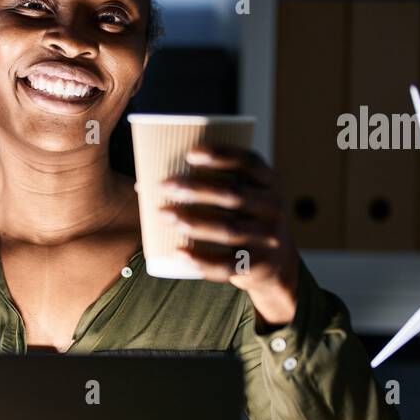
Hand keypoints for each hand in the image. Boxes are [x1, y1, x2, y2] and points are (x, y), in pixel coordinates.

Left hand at [155, 145, 300, 326]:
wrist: (277, 263)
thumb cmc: (243, 219)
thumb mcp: (241, 197)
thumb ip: (206, 186)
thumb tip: (142, 184)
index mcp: (269, 182)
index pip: (248, 162)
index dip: (220, 155)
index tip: (189, 154)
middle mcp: (274, 207)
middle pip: (233, 195)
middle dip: (196, 189)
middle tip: (164, 186)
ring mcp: (268, 238)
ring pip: (228, 230)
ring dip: (193, 223)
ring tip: (163, 216)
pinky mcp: (258, 265)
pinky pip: (227, 265)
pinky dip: (201, 260)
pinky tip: (178, 253)